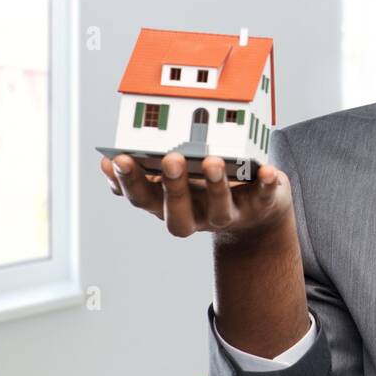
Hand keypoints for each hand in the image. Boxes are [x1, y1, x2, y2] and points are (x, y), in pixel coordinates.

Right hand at [101, 153, 293, 242]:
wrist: (255, 211)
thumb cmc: (206, 185)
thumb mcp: (175, 181)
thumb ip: (146, 173)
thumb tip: (108, 162)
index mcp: (168, 206)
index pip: (143, 200)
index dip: (129, 183)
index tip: (119, 158)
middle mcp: (195, 216)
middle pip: (178, 216)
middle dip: (174, 188)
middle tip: (171, 159)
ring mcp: (227, 216)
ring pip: (219, 212)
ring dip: (216, 188)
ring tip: (213, 162)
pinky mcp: (259, 206)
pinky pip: (263, 198)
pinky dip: (265, 186)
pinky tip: (267, 171)